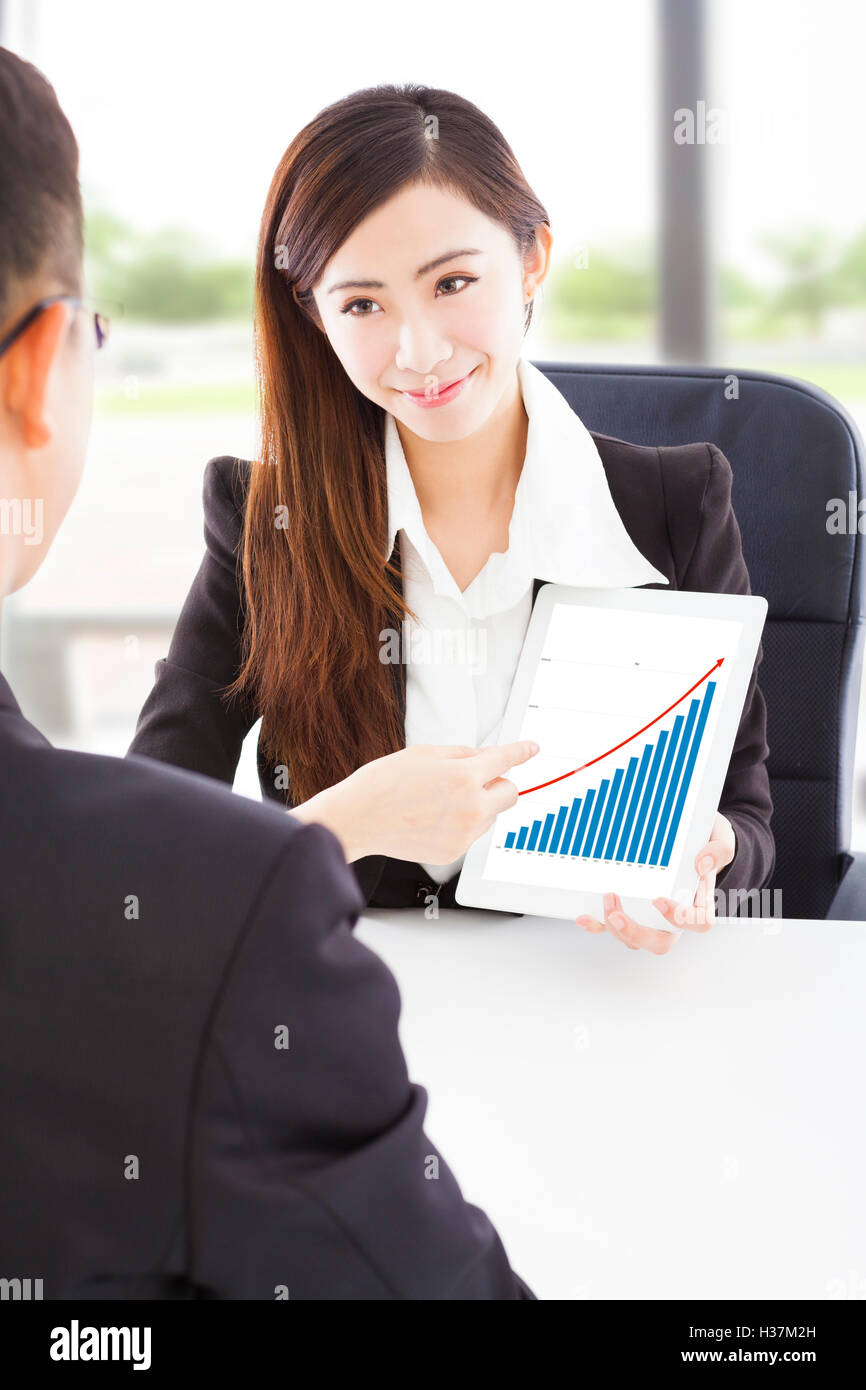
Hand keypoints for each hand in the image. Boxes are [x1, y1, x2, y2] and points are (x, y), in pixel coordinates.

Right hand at [291, 740, 539, 864]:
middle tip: (474, 778)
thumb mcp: (425, 753)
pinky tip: (432, 817)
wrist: (357, 819)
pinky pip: (471, 833)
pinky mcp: (453, 852)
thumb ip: (462, 754)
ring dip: (479, 805)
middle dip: (498, 784)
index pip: (505, 760)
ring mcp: (464, 834)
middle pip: (511, 794)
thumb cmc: (383, 783)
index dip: (522, 752)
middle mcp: (471, 808)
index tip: (532, 749)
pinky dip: (462, 823)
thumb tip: (483, 758)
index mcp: (464, 777)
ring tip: (440, 800)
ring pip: (491, 815)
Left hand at [575, 811, 736, 953]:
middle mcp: (675, 918)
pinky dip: (597, 925)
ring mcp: (651, 918)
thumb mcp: (720, 839)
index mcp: (699, 903)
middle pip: (661, 941)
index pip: (697, 923)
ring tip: (606, 900)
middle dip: (636, 933)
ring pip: (635, 939)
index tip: (658, 900)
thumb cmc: (704, 843)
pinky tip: (585, 916)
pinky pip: (614, 927)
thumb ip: (719, 850)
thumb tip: (702, 864)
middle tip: (618, 915)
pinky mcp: (631, 911)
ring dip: (615, 928)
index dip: (678, 919)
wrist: (691, 838)